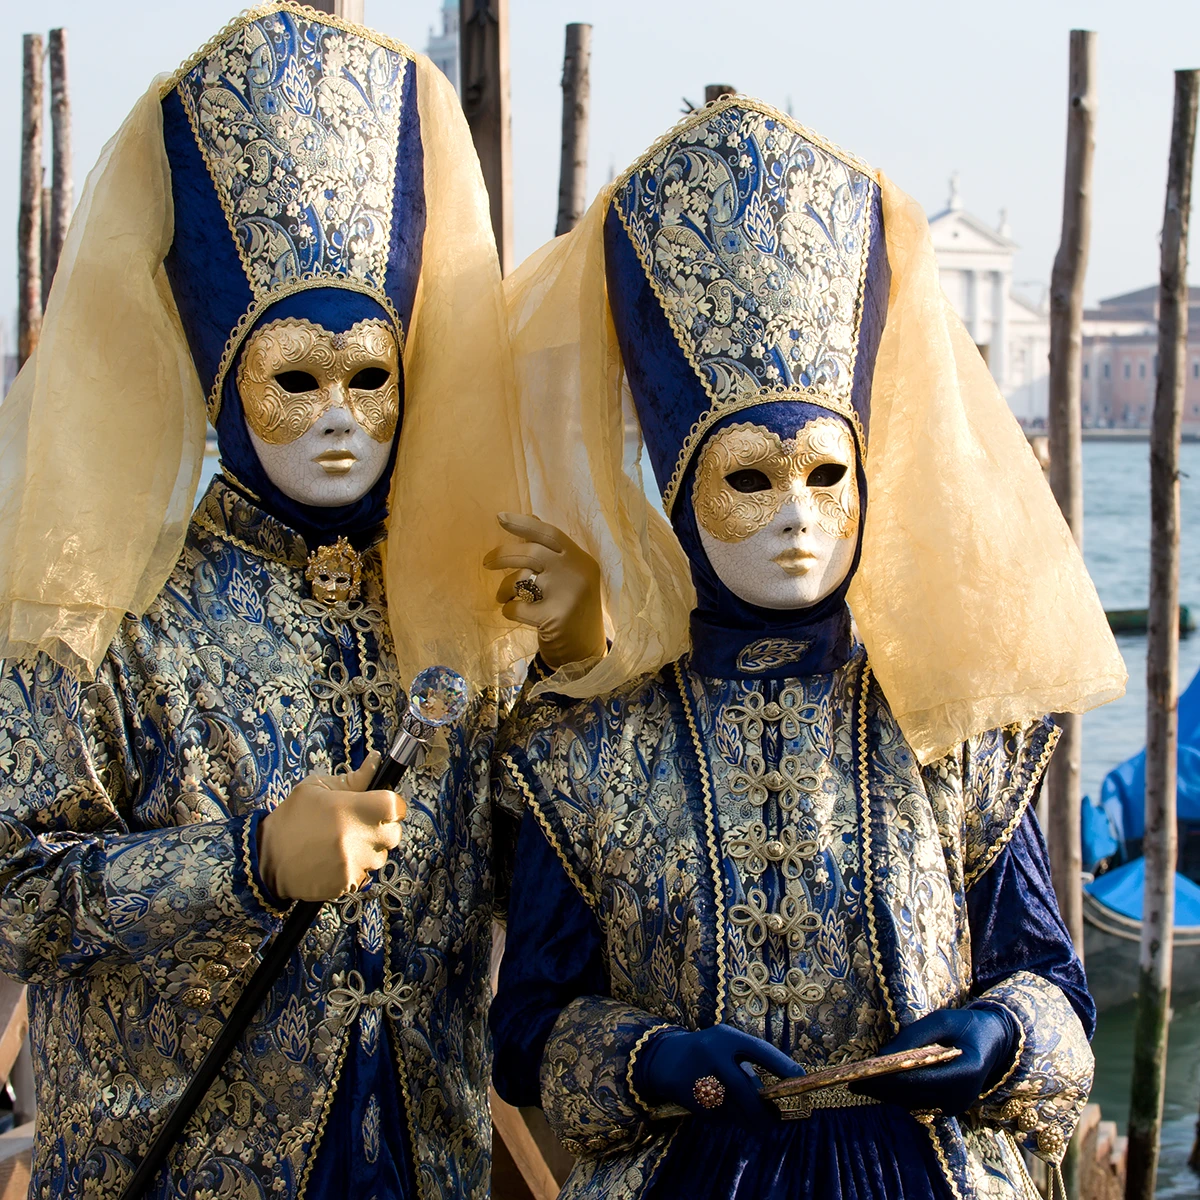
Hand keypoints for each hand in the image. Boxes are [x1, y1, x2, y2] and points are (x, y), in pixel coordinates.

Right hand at [258, 754, 405, 901]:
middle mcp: (361, 837)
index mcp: (357, 808)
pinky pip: (365, 874)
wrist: (266, 858)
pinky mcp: (349, 883)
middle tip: (358, 825)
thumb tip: (375, 762)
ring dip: (368, 850)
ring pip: (381, 856)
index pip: (397, 806)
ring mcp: (356, 863)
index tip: (380, 806)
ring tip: (341, 843)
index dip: (391, 806)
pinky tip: (334, 860)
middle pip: (394, 833)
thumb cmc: (292, 820)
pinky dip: (355, 869)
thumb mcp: (317, 788)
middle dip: (381, 828)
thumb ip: (353, 778)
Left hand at [483, 513, 605, 668]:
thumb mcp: (571, 576)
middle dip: (501, 555)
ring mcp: (567, 595)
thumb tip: (531, 518)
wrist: (585, 654)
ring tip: (503, 596)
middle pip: (530, 553)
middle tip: (486, 563)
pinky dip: (508, 610)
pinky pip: (517, 607)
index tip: (500, 518)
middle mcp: (577, 572)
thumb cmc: (572, 611)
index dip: (524, 524)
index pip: (550, 533)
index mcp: (581, 559)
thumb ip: (554, 551)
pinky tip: (512, 613)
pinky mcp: (555, 617)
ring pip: (521, 579)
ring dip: (504, 588)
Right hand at [634, 1025, 803, 1128]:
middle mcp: (713, 1055)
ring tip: (752, 1116)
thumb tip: (777, 1097)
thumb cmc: (708, 1051)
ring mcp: (700, 1078)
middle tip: (776, 1121)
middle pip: (746, 1091)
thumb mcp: (727, 1046)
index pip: (760, 1051)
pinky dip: (727, 1117)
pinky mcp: (692, 1099)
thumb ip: (749, 1064)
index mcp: (726, 1038)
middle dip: (763, 1113)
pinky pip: (720, 1117)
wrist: (666, 1058)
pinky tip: (720, 1106)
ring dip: (746, 1118)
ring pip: (734, 1110)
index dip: (783, 1065)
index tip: (802, 1078)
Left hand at [851, 1005, 1017, 1116]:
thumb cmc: (965, 1026)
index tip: (863, 1073)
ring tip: (859, 1084)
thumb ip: (912, 1037)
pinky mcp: (950, 1109)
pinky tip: (879, 1087)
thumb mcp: (940, 1021)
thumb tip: (880, 1056)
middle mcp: (961, 1097)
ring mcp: (956, 1106)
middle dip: (880, 1088)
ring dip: (886, 1094)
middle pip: (911, 1095)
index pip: (918, 1079)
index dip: (888, 1078)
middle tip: (851, 1081)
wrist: (993, 1043)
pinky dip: (899, 1095)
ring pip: (912, 1102)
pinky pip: (919, 1103)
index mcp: (964, 1073)